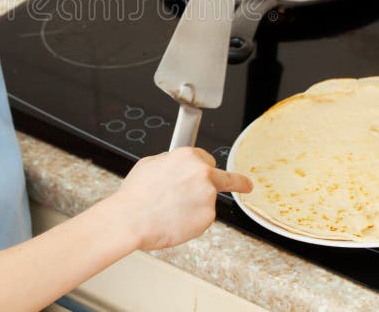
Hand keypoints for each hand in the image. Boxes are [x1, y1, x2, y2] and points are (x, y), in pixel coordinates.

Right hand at [107, 147, 251, 250]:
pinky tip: (174, 220)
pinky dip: (192, 221)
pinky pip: (202, 218)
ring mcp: (207, 196)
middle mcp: (203, 173)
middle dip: (237, 182)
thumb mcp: (151, 164)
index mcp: (188, 156)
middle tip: (247, 185)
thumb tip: (180, 167)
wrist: (131, 218)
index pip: (206, 159)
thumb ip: (172, 163)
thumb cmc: (136, 194)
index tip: (213, 171)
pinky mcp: (207, 217)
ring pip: (207, 202)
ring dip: (196, 206)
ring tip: (170, 211)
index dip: (201, 169)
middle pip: (225, 177)